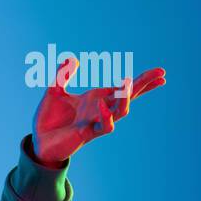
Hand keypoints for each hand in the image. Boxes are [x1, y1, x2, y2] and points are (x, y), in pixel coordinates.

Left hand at [31, 59, 165, 163]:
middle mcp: (100, 110)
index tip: (161, 73)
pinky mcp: (87, 133)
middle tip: (162, 75)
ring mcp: (95, 122)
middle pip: (128, 97)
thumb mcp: (54, 92)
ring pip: (120, 111)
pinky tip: (103, 104)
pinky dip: (106, 115)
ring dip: (125, 98)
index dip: (142, 81)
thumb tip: (71, 58)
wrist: (38, 142)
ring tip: (129, 81)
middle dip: (144, 85)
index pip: (122, 88)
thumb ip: (63, 76)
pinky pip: (104, 126)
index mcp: (95, 99)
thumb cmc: (48, 120)